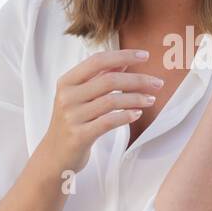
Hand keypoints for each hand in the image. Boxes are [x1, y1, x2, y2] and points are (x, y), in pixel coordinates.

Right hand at [41, 49, 162, 172]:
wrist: (54, 155)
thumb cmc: (71, 122)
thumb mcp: (79, 96)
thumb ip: (99, 78)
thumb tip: (124, 62)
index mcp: (66, 82)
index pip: (97, 61)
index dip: (123, 56)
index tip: (145, 56)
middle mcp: (67, 97)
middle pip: (109, 80)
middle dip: (137, 80)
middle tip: (157, 83)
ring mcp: (72, 117)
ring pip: (112, 101)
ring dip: (136, 99)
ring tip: (151, 100)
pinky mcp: (79, 135)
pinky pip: (109, 121)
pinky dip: (126, 116)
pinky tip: (137, 114)